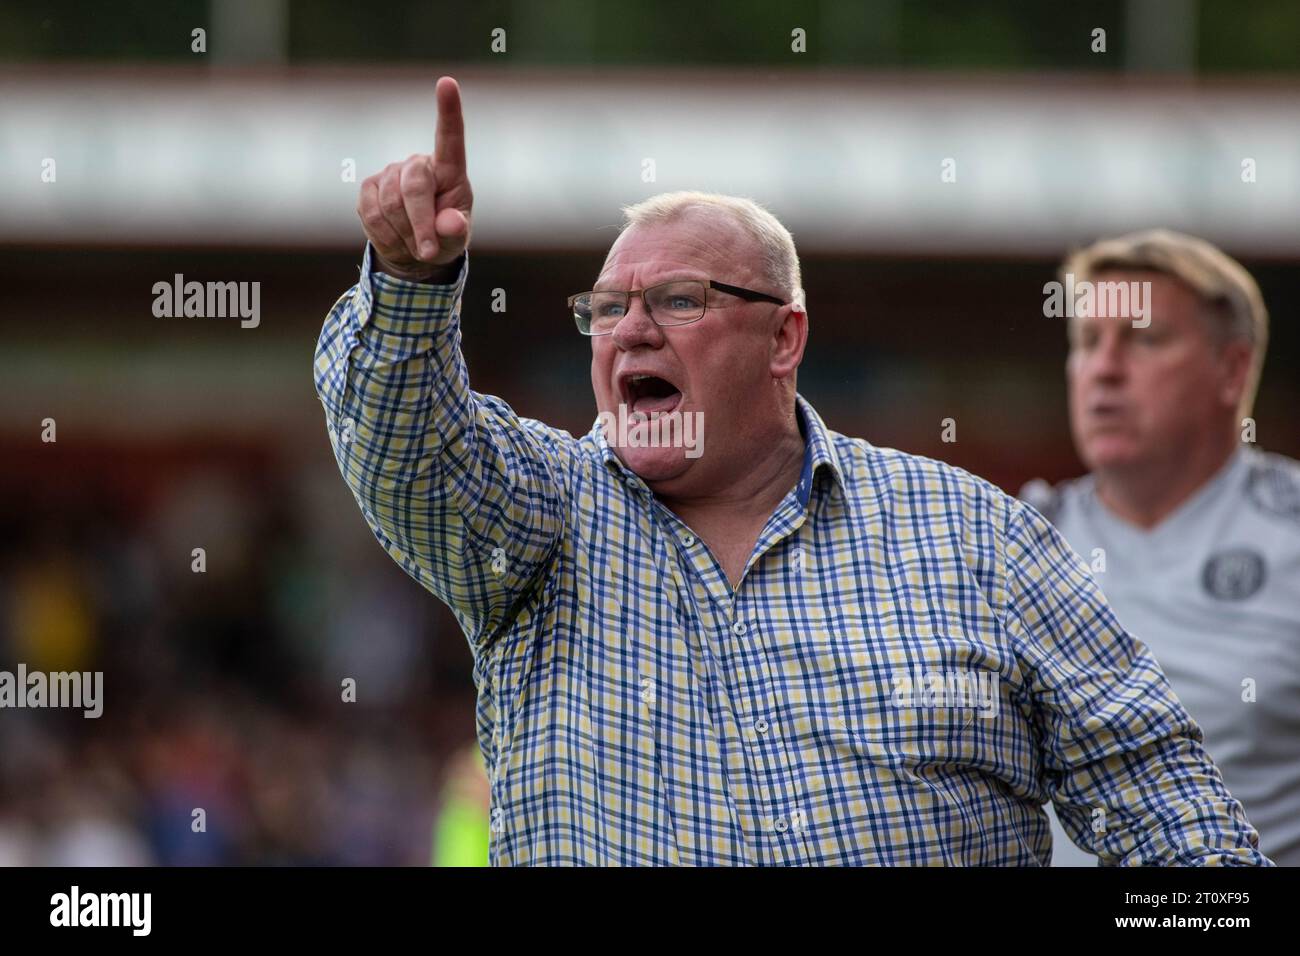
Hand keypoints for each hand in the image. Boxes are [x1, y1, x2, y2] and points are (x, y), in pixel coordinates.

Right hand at [357, 76, 472, 280]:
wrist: (414, 250)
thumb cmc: (444, 237)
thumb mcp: (457, 239)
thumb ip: (456, 230)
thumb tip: (451, 223)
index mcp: (449, 170)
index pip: (450, 137)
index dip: (448, 111)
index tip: (448, 83)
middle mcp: (418, 164)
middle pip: (414, 187)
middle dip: (421, 223)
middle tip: (429, 253)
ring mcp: (390, 173)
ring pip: (390, 204)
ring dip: (404, 234)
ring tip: (415, 246)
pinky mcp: (368, 188)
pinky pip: (370, 213)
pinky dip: (384, 235)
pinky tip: (396, 239)